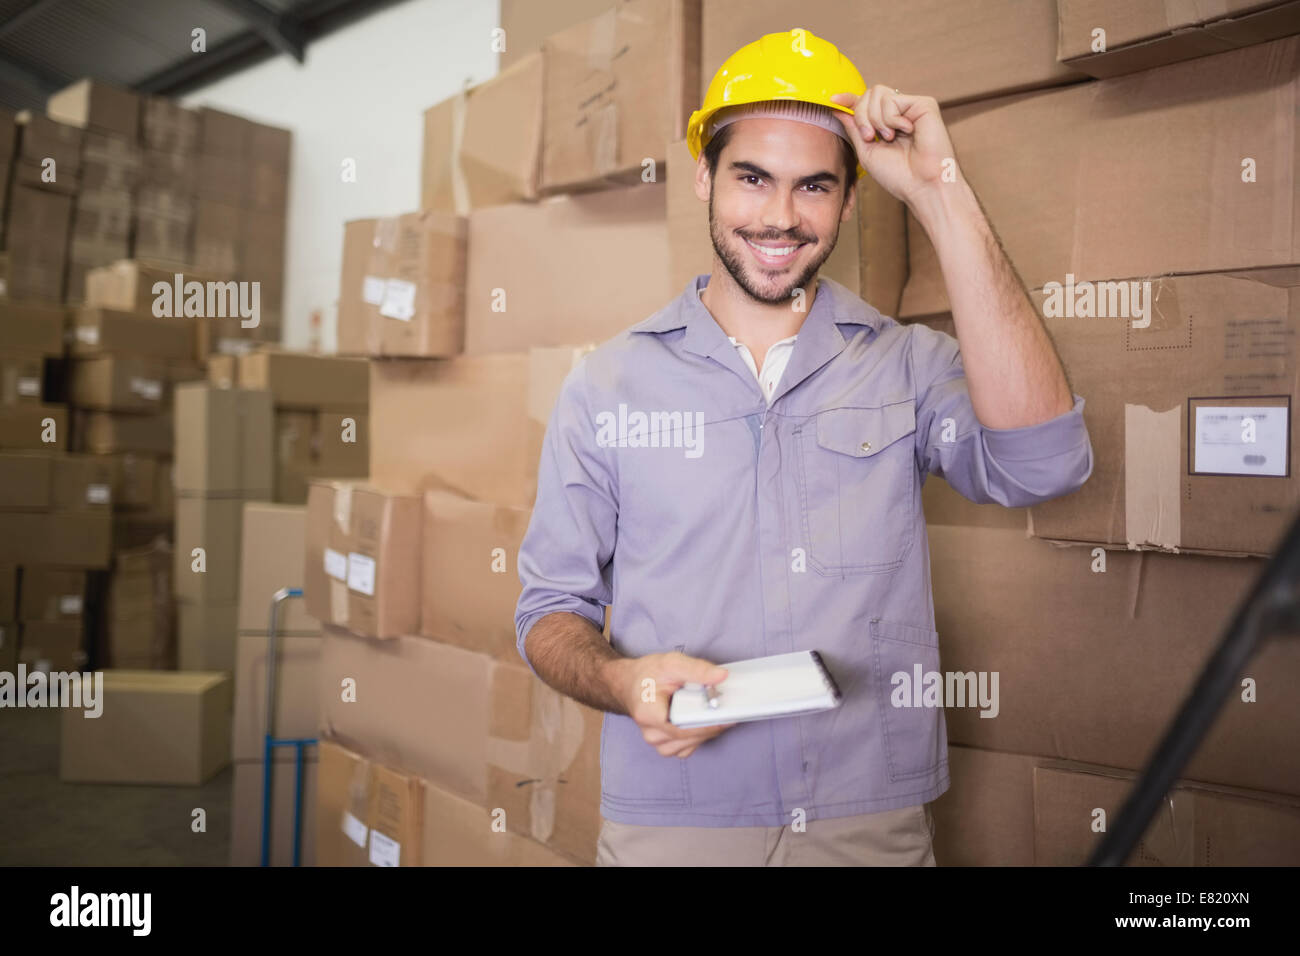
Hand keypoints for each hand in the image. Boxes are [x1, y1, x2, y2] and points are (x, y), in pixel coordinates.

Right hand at [609, 651, 735, 757]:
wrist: (629, 684)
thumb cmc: (646, 675)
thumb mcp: (670, 663)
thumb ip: (697, 669)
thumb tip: (721, 677)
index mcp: (649, 715)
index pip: (685, 727)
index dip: (708, 721)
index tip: (727, 713)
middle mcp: (652, 734)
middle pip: (691, 736)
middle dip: (711, 722)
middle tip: (724, 707)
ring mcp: (657, 743)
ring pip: (691, 744)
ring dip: (706, 730)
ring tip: (710, 711)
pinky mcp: (665, 746)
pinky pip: (688, 747)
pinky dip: (698, 735)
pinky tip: (700, 720)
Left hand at [829, 87, 956, 206]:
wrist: (922, 185)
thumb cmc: (899, 175)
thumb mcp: (867, 151)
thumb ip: (853, 128)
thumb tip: (837, 108)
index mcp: (886, 124)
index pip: (866, 104)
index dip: (849, 99)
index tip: (833, 100)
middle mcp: (899, 113)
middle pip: (868, 95)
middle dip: (861, 115)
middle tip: (870, 137)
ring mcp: (911, 107)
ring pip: (877, 93)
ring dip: (876, 119)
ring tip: (889, 137)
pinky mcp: (924, 103)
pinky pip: (892, 99)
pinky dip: (891, 118)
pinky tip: (906, 131)